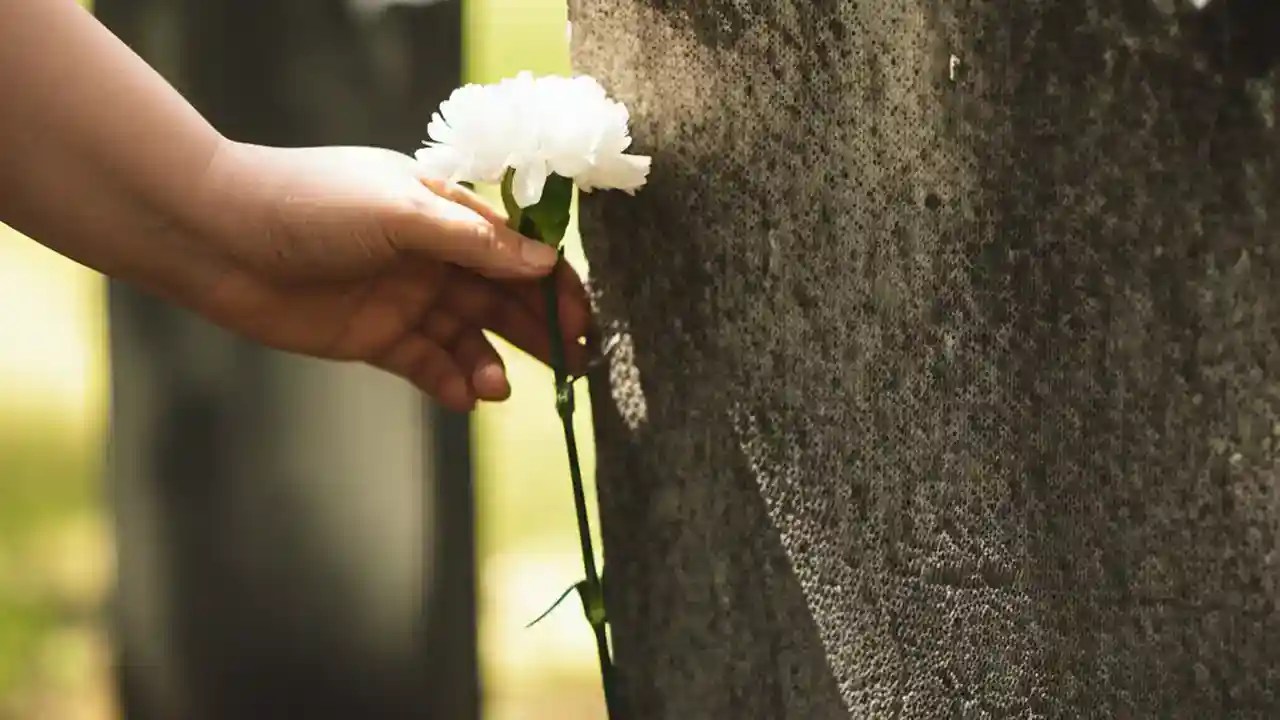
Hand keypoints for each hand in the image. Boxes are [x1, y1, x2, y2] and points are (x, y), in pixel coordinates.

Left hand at [191, 142, 591, 411]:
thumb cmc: (310, 203)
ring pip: (470, 338)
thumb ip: (473, 242)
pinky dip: (451, 381)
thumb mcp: (401, 212)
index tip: (583, 322)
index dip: (554, 285)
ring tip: (500, 388)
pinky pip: (429, 365)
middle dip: (540, 330)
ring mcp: (406, 299)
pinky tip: (467, 396)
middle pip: (503, 298)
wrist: (218, 237)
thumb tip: (544, 262)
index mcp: (445, 212)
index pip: (517, 251)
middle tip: (576, 368)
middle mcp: (433, 256)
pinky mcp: (376, 338)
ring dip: (493, 363)